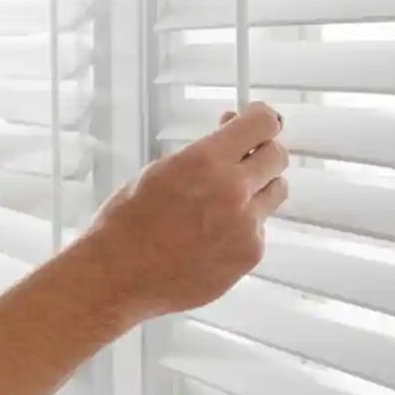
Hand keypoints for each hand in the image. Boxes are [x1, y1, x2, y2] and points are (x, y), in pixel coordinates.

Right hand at [82, 102, 289, 320]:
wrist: (117, 276)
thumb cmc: (128, 223)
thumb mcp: (161, 169)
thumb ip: (205, 150)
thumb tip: (231, 128)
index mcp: (206, 161)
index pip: (262, 123)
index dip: (265, 118)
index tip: (264, 121)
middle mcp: (232, 190)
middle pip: (278, 155)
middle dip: (263, 152)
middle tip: (248, 159)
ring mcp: (245, 226)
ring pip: (276, 191)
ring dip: (260, 188)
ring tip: (229, 200)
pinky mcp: (249, 255)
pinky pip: (262, 228)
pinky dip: (246, 227)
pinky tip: (215, 235)